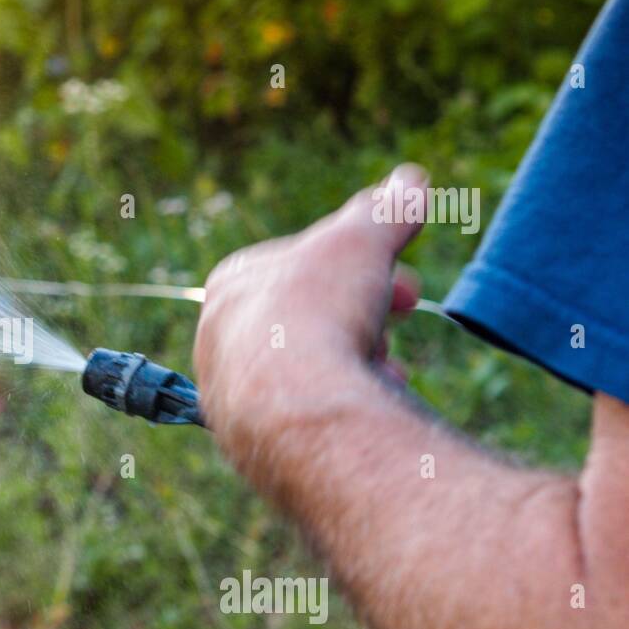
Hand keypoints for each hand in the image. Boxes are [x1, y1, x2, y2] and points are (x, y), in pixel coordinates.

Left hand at [193, 164, 426, 475]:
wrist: (292, 411)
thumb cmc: (316, 313)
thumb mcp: (360, 240)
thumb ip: (385, 210)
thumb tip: (410, 180)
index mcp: (231, 287)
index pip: (301, 267)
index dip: (362, 267)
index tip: (405, 281)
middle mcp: (219, 343)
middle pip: (307, 321)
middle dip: (364, 316)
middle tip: (407, 317)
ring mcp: (232, 399)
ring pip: (307, 373)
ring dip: (357, 363)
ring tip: (391, 369)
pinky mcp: (252, 447)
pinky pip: (305, 420)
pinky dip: (344, 408)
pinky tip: (374, 407)